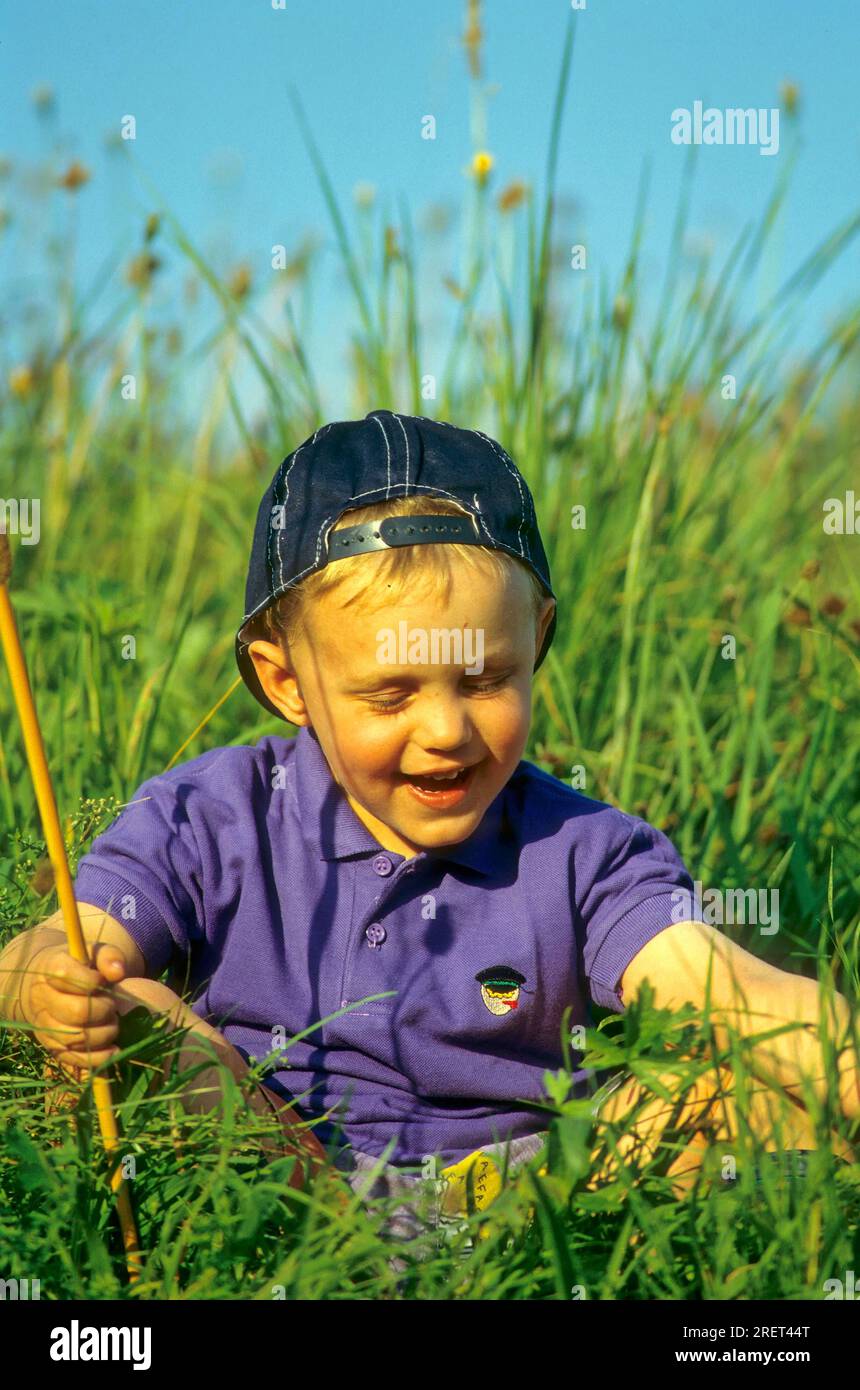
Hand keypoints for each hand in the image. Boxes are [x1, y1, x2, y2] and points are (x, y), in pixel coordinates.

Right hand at [26, 943, 129, 1074]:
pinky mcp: (51, 1047)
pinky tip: (113, 1050)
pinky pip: (73, 1059)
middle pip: (76, 1012)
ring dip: (104, 1034)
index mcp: (50, 970)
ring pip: (76, 1038)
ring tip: (112, 1023)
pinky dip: (97, 1058)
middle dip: (103, 1010)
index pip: (67, 977)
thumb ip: (109, 956)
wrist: (48, 987)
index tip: (102, 981)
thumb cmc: (78, 967)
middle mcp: (41, 999)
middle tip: (111, 1006)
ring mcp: (44, 1026)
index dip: (92, 981)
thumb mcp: (93, 953)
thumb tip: (118, 972)